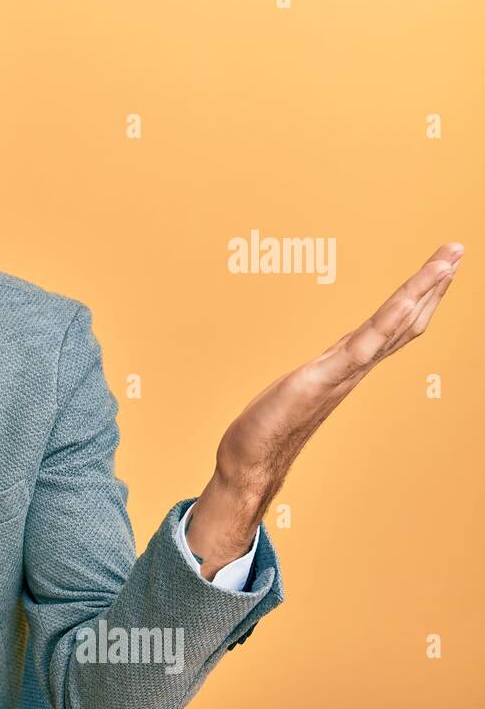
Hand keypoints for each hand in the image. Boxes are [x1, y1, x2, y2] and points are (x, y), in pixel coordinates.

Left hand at [188, 242, 462, 573]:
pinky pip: (361, 348)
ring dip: (420, 292)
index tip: (443, 264)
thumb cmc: (270, 426)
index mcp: (350, 362)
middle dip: (432, 284)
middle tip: (457, 247)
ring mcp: (342, 373)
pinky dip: (386, 324)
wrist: (251, 461)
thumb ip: (323, 371)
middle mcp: (354, 366)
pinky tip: (406, 302)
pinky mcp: (322, 380)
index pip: (394, 323)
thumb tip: (334, 359)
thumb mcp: (303, 385)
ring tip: (446, 261)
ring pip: (391, 327)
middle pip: (405, 319)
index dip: (420, 294)